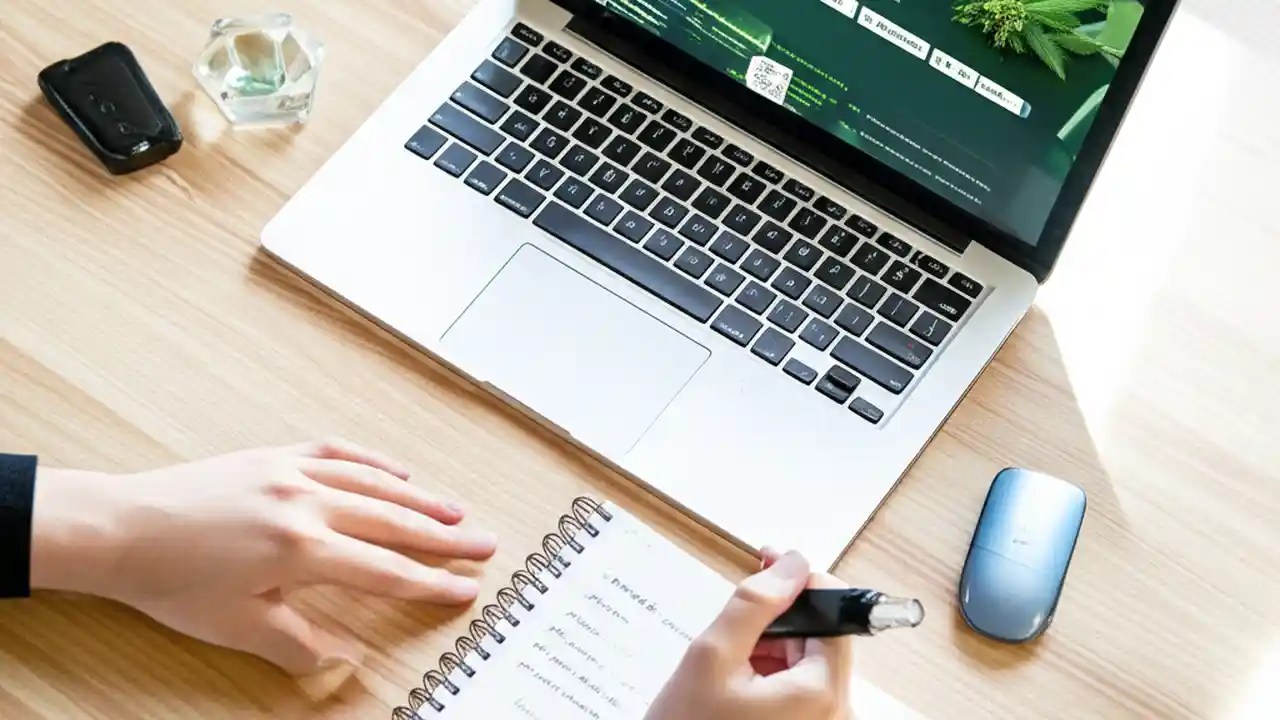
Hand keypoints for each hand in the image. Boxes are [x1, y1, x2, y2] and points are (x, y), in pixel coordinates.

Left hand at [30, 439, 496, 674]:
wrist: (122, 528)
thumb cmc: (171, 580)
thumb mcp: (236, 626)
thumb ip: (296, 644)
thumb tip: (342, 656)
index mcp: (300, 550)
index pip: (385, 570)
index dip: (431, 583)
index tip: (466, 588)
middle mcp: (305, 504)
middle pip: (393, 522)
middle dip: (445, 536)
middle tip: (486, 543)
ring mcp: (292, 473)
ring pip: (374, 484)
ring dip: (420, 499)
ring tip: (457, 511)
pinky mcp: (274, 456)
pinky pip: (338, 453)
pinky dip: (373, 462)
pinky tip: (398, 472)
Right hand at [645, 549, 851, 719]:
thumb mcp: (712, 656)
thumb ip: (754, 604)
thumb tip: (792, 563)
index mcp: (821, 694)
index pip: (835, 616)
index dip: (803, 585)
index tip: (770, 564)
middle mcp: (836, 714)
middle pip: (821, 640)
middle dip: (779, 621)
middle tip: (733, 622)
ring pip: (808, 663)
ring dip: (772, 648)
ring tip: (728, 663)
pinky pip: (801, 689)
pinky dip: (771, 674)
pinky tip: (737, 683)